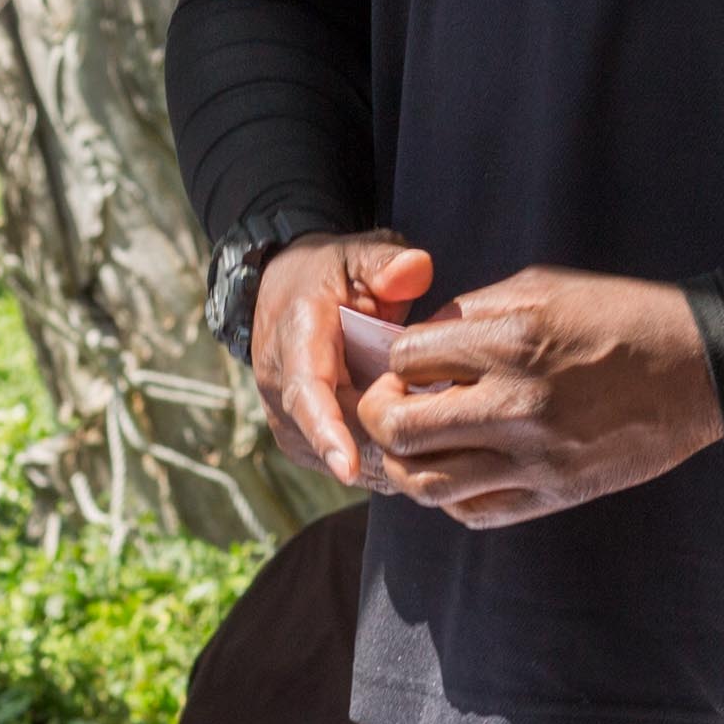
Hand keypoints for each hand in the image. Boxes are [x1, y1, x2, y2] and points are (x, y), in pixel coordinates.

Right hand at [245, 232, 431, 486]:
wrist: (284, 292)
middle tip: (443, 421)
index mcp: (296, 339)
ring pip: (341, 455)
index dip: (327, 431)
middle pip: (337, 432)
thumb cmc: (330, 274)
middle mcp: (280, 386)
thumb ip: (388, 262)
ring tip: (429, 430)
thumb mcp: (358, 254)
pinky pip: (342, 463)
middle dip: (389, 436)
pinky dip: (377, 460)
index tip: (347, 468)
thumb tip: (417, 271)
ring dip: (386, 450)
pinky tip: (411, 446)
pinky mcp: (297, 439)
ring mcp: (285, 418)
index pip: (307, 392)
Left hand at [352, 265, 720, 525]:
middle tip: (393, 404)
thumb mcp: (544, 287)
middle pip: (399, 427)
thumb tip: (422, 343)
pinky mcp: (555, 494)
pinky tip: (458, 471)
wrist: (702, 367)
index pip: (407, 359)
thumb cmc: (622, 316)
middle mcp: (517, 405)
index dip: (396, 359)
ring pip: (426, 484)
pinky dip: (450, 497)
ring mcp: (535, 458)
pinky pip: (474, 513)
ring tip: (417, 443)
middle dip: (380, 413)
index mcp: (512, 342)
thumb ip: (474, 312)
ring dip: (406, 464)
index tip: (411, 363)